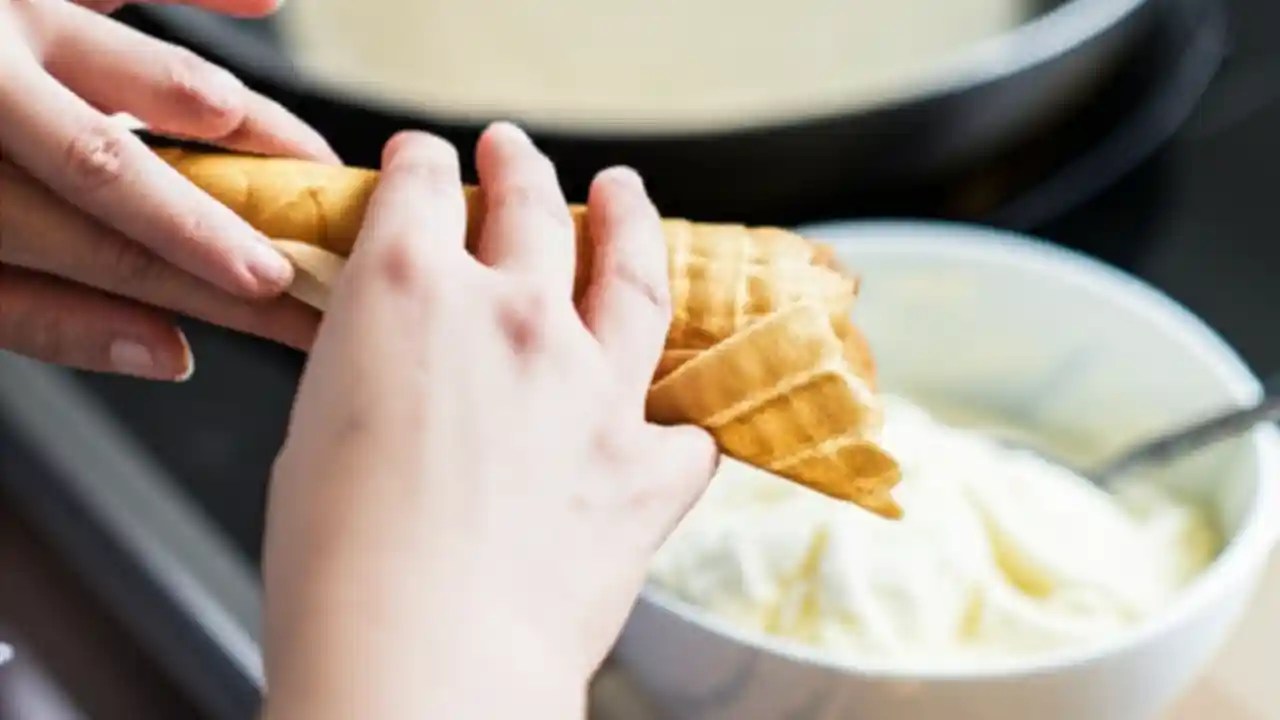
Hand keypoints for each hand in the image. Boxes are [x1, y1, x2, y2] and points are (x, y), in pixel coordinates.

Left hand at [0, 0, 334, 379]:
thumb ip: (49, 316)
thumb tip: (170, 354)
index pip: (104, 256)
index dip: (204, 287)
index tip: (289, 309)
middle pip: (115, 168)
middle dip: (224, 218)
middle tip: (318, 247)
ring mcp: (6, 22)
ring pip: (134, 71)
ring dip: (231, 115)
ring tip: (303, 157)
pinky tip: (261, 1)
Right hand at [261, 124, 717, 718]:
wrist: (425, 658)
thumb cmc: (336, 566)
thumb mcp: (317, 430)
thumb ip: (373, 370)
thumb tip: (399, 363)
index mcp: (410, 292)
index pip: (422, 186)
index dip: (422, 166)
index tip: (426, 161)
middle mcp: (514, 316)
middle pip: (528, 204)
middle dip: (519, 167)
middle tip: (515, 152)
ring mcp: (593, 383)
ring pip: (629, 270)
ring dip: (628, 220)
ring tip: (624, 194)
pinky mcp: (646, 460)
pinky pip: (683, 428)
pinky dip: (677, 421)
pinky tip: (676, 418)